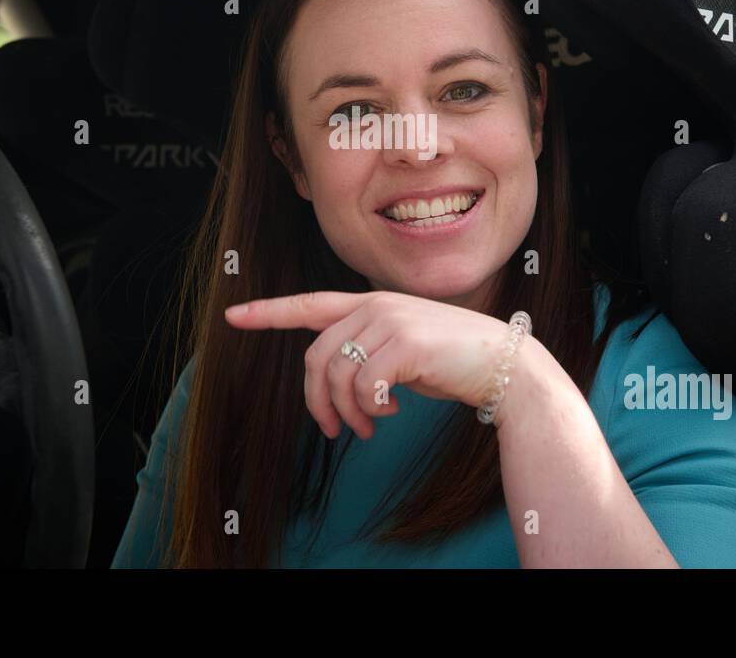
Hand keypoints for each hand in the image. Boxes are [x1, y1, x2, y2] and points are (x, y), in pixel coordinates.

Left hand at [225, 291, 512, 438]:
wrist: (503, 365)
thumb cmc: (451, 362)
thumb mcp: (399, 351)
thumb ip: (366, 351)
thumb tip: (334, 384)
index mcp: (370, 304)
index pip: (310, 304)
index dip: (268, 311)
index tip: (233, 316)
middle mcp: (375, 305)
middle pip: (316, 356)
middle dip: (317, 401)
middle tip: (336, 431)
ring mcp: (391, 320)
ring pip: (337, 374)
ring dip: (347, 412)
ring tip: (368, 426)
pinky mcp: (406, 343)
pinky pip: (364, 385)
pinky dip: (371, 408)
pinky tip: (392, 412)